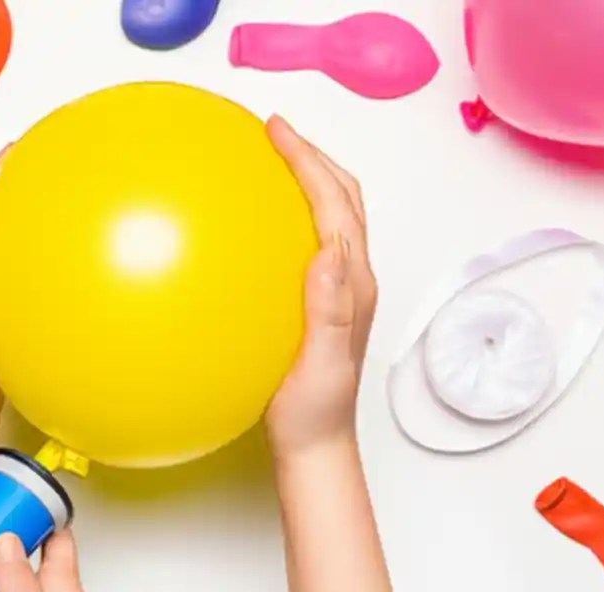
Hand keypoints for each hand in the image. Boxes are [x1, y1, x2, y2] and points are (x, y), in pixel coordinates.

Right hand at [264, 116, 376, 460]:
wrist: (316, 448)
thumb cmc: (316, 415)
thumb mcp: (323, 364)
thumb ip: (331, 309)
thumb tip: (332, 251)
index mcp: (354, 286)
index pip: (336, 206)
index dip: (310, 161)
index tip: (279, 131)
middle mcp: (350, 281)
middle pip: (340, 199)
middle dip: (311, 157)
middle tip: (273, 132)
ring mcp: (335, 291)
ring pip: (327, 218)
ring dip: (304, 180)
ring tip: (267, 160)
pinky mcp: (316, 304)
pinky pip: (304, 243)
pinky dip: (287, 215)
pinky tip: (249, 224)